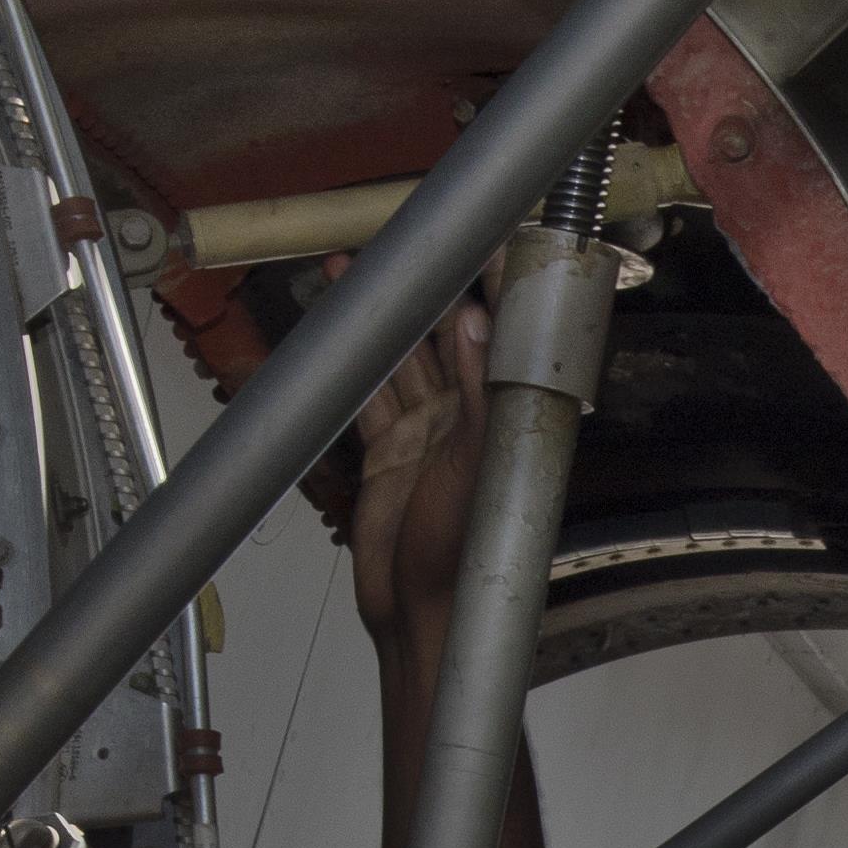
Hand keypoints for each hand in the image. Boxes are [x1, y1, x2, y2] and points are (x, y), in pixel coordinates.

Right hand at [343, 267, 491, 661]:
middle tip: (404, 239)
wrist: (417, 614)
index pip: (502, 332)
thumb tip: (475, 322)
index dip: (493, 283)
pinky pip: (370, 392)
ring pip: (403, 354)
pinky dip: (356, 360)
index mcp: (504, 413)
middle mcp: (468, 414)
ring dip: (384, 314)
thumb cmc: (464, 555)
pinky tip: (342, 325)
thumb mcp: (478, 467)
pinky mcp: (389, 450)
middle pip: (446, 332)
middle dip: (426, 285)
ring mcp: (426, 430)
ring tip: (360, 266)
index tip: (483, 233)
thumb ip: (480, 393)